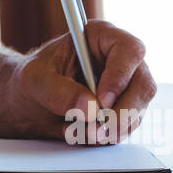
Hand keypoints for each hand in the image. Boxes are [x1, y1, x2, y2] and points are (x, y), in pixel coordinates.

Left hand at [10, 20, 156, 143]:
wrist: (30, 102)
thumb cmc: (32, 80)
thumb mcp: (35, 80)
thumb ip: (58, 91)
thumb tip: (90, 107)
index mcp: (100, 37)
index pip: (129, 50)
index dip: (120, 76)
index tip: (102, 100)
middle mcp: (119, 60)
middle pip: (143, 85)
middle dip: (120, 112)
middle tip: (95, 129)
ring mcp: (125, 86)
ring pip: (137, 110)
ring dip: (110, 128)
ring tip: (76, 129)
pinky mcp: (123, 109)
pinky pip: (127, 127)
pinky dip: (105, 136)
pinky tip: (81, 132)